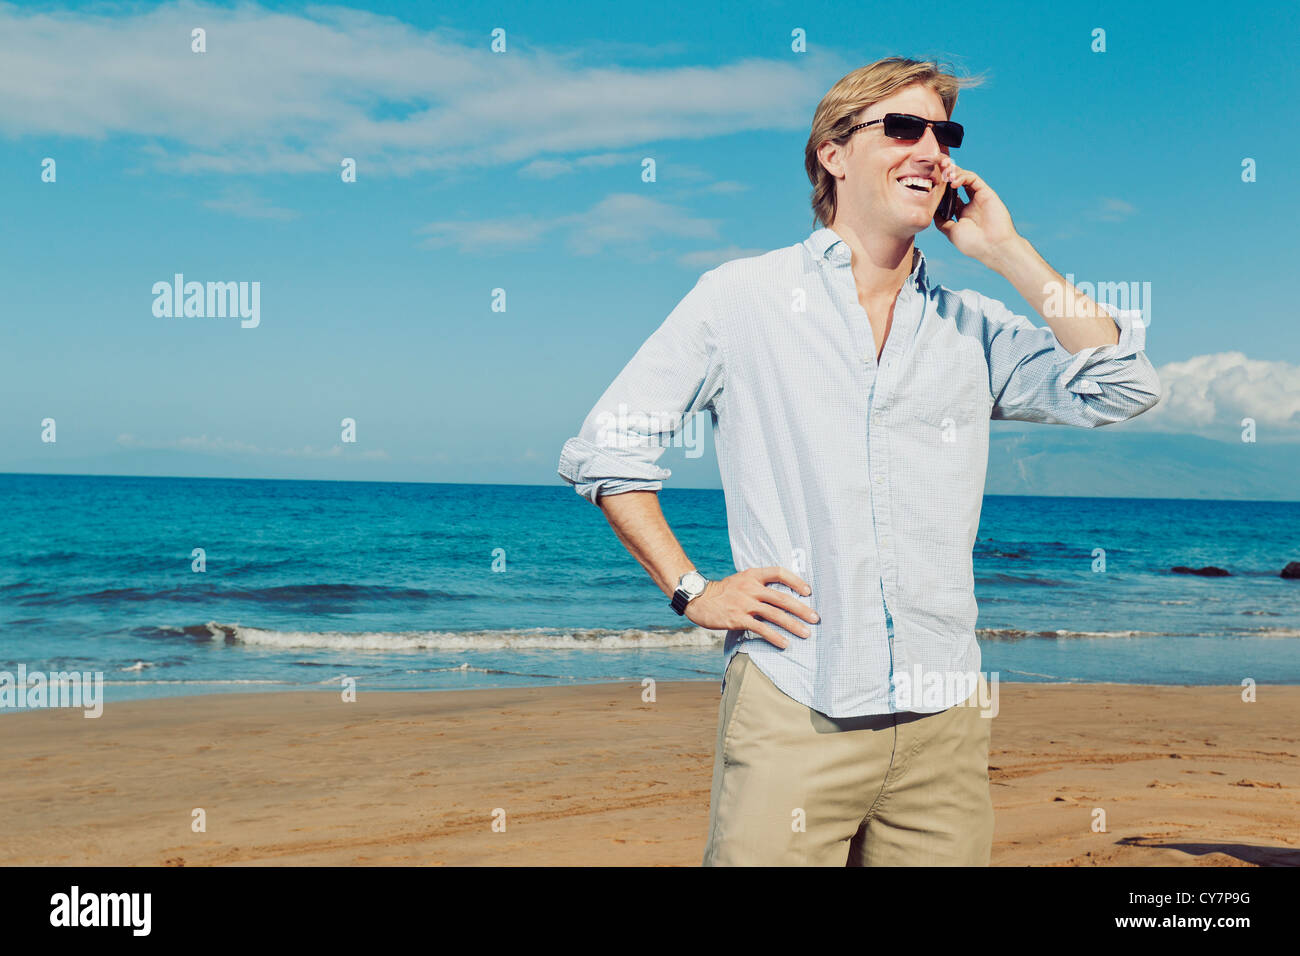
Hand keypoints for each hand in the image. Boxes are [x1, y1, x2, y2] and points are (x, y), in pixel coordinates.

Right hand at [683, 566, 817, 648]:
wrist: (699, 599)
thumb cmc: (723, 592)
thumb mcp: (741, 580)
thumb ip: (758, 584)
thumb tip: (780, 595)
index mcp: (752, 575)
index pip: (779, 572)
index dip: (795, 581)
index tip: (808, 591)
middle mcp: (750, 587)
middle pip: (782, 598)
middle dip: (801, 609)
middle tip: (815, 618)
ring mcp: (744, 603)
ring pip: (774, 614)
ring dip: (793, 625)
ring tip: (806, 634)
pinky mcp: (738, 618)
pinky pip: (761, 628)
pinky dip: (774, 637)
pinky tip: (784, 643)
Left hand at [934, 155, 1021, 265]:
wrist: (992, 246)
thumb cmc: (973, 244)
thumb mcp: (951, 232)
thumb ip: (942, 221)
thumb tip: (932, 212)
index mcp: (962, 215)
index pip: (949, 197)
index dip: (939, 190)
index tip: (929, 185)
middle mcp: (970, 204)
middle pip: (956, 185)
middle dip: (945, 176)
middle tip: (935, 171)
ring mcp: (978, 198)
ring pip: (964, 178)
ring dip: (952, 173)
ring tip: (943, 174)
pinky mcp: (986, 193)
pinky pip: (973, 179)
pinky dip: (962, 176)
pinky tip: (953, 182)